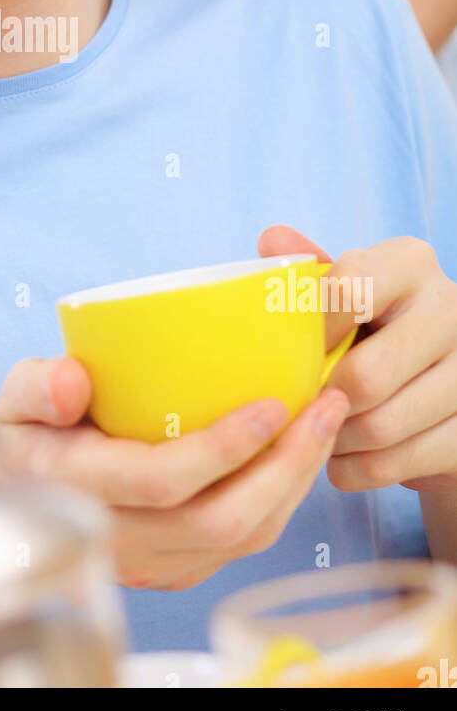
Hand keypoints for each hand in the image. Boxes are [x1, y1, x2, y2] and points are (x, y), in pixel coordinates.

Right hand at [0, 356, 348, 590]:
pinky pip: (242, 544)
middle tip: (327, 405)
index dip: (222, 448)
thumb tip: (72, 384)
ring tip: (326, 422)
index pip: (162, 480)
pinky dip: (282, 500)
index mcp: (79, 491)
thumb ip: (37, 386)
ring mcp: (153, 563)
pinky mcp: (176, 568)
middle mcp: (120, 540)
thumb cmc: (26, 436)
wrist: (23, 495)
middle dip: (288, 464)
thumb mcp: (13, 401)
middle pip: (223, 520)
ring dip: (296, 481)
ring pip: (243, 538)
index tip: (271, 404)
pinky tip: (298, 455)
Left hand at [258, 225, 456, 495]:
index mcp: (409, 263)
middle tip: (300, 409)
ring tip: (317, 435)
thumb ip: (306, 272)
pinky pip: (402, 462)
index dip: (312, 330)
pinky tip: (343, 462)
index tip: (290, 353)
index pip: (351, 287)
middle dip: (322, 402)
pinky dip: (359, 470)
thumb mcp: (339, 292)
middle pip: (366, 374)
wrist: (432, 386)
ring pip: (382, 425)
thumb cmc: (368, 328)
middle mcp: (450, 307)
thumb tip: (272, 240)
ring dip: (336, 441)